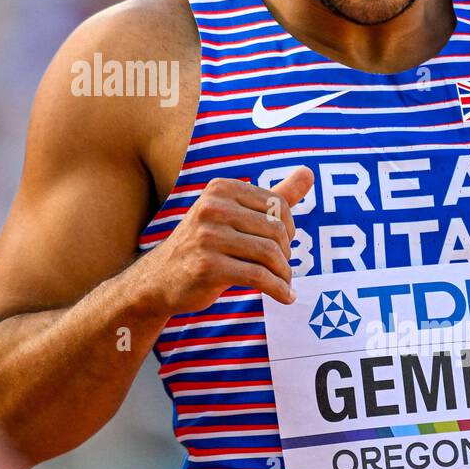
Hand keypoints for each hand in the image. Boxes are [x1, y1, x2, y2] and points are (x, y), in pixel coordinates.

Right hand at [140, 166, 314, 315]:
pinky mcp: (208, 266)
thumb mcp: (235, 215)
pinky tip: (284, 297)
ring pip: (269, 253)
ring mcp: (208, 237)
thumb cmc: (204, 245)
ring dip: (284, 274)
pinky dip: (278, 289)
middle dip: (286, 253)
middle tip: (282, 268)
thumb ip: (274, 195)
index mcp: (221, 189)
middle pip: (275, 229)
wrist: (160, 279)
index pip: (276, 204)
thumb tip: (309, 171)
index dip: (289, 228)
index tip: (283, 246)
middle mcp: (212, 207)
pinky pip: (258, 277)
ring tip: (284, 283)